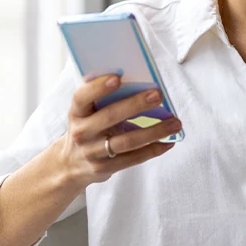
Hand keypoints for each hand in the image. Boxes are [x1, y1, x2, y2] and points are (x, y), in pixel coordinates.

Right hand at [51, 73, 181, 188]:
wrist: (70, 163)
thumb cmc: (86, 128)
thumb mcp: (85, 112)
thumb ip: (102, 98)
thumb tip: (135, 80)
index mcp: (76, 112)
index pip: (82, 97)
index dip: (98, 87)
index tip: (117, 78)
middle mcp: (82, 132)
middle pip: (110, 117)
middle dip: (135, 105)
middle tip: (157, 95)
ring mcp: (93, 152)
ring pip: (127, 141)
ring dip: (154, 131)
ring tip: (175, 123)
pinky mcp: (105, 168)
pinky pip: (133, 158)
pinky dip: (153, 149)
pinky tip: (168, 142)